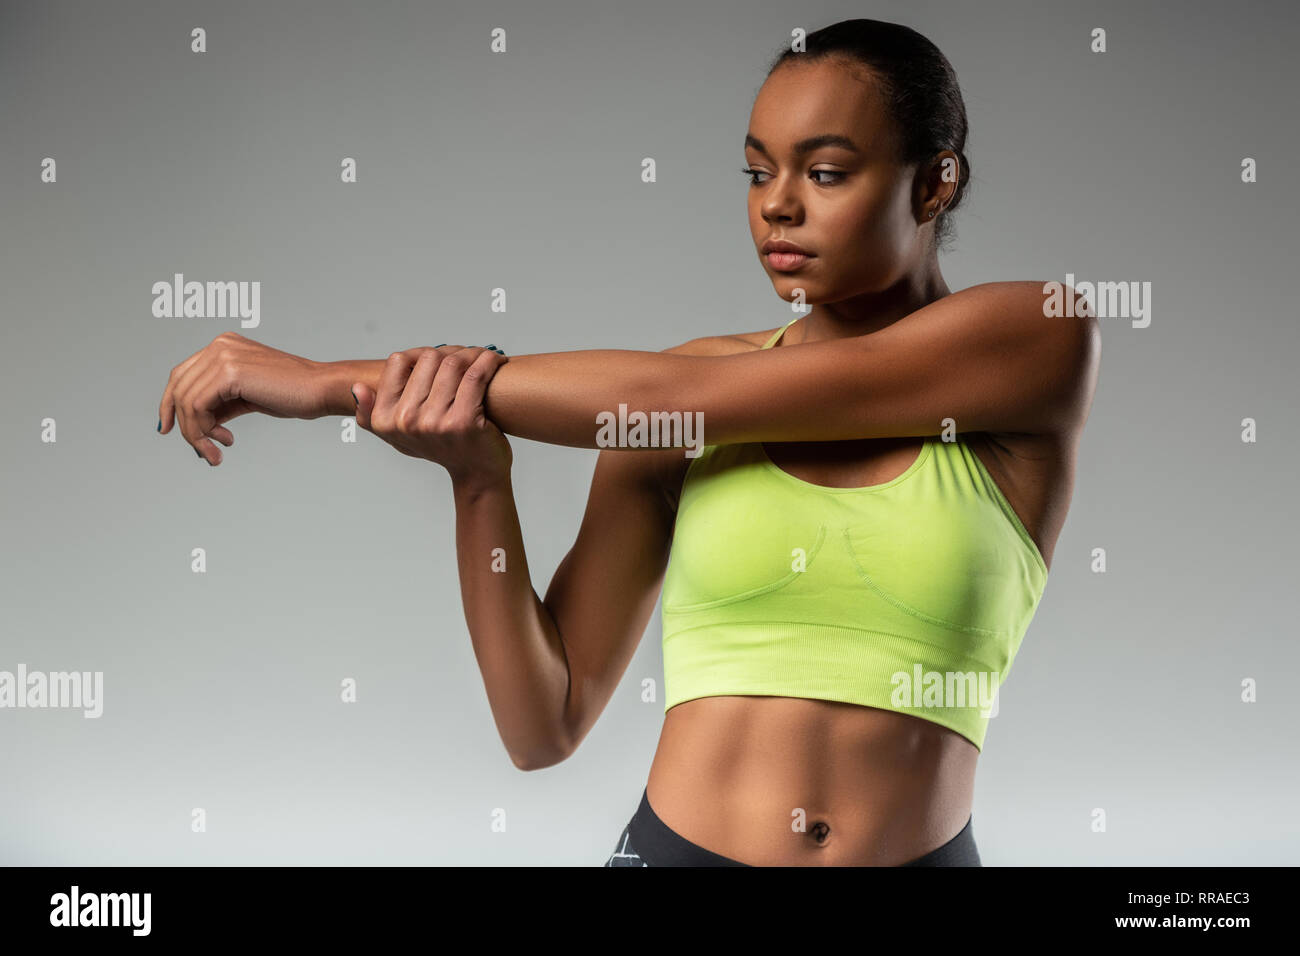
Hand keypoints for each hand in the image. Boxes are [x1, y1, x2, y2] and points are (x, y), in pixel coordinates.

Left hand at [158, 332, 328, 463]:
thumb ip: (221, 403)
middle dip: (185, 424)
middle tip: (203, 451)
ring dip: (196, 434)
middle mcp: (220, 345)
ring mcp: (223, 356)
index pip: (182, 375)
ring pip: (186, 400)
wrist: (321, 390)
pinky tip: (225, 442)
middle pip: (179, 387)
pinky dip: (203, 431)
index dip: (170, 403)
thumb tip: (197, 425)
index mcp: (224, 346)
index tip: (170, 429)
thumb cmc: (294, 395)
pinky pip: (198, 407)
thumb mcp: (248, 397)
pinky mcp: (229, 373)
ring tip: (215, 453)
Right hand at [352, 345, 511, 487]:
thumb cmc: (438, 447)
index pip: (398, 361)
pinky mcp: (464, 422)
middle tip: (466, 357)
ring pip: (453, 363)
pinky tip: (495, 360)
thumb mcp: (396, 436)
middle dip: (451, 351)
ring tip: (482, 357)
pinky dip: (488, 361)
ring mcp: (435, 422)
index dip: (420, 353)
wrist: (475, 472)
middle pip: (429, 358)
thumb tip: (358, 387)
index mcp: (385, 419)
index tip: (438, 358)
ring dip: (473, 353)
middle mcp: (406, 421)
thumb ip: (371, 414)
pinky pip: (475, 375)